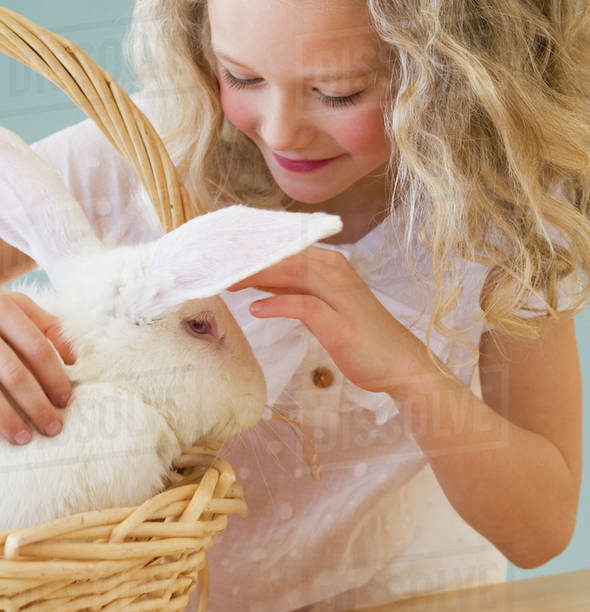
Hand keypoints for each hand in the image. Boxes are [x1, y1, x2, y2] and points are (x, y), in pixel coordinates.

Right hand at [0, 267, 74, 443]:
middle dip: (36, 406)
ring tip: (21, 439)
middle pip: (12, 372)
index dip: (55, 378)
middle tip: (52, 429)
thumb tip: (73, 357)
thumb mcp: (2, 301)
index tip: (65, 402)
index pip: (36, 347)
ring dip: (4, 418)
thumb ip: (41, 322)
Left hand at [228, 246, 429, 394]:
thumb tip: (256, 279)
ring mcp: (338, 294)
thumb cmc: (358, 334)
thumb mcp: (319, 306)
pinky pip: (304, 305)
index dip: (251, 249)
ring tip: (226, 281)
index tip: (221, 253)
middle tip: (214, 264)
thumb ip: (291, 289)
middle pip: (282, 257)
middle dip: (247, 259)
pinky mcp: (339, 321)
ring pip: (290, 274)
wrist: (397, 362)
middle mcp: (334, 271)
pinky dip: (278, 305)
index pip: (283, 248)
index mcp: (329, 264)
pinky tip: (255, 309)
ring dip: (256, 275)